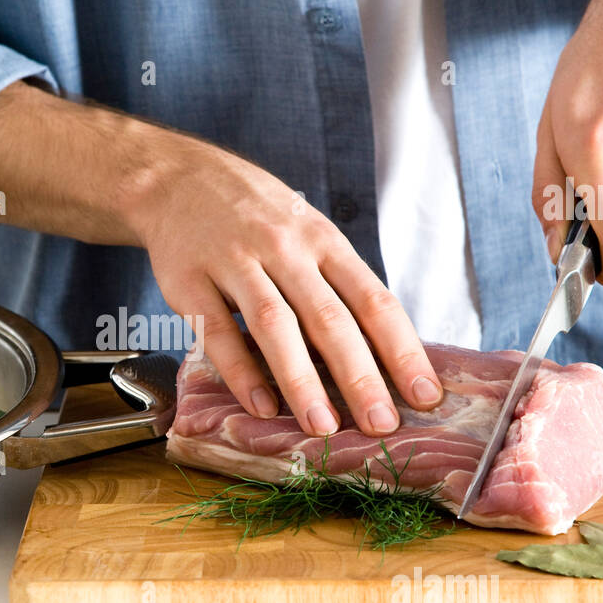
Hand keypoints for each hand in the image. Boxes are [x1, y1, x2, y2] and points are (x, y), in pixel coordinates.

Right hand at [123, 136, 442, 436]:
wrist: (177, 177)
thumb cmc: (255, 215)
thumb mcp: (307, 231)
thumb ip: (336, 284)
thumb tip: (383, 355)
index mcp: (323, 240)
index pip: (373, 299)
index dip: (402, 350)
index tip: (425, 394)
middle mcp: (284, 248)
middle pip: (330, 317)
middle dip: (360, 376)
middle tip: (381, 423)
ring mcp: (235, 262)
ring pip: (276, 326)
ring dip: (302, 380)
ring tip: (323, 425)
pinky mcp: (190, 281)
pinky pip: (218, 332)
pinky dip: (242, 373)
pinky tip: (263, 407)